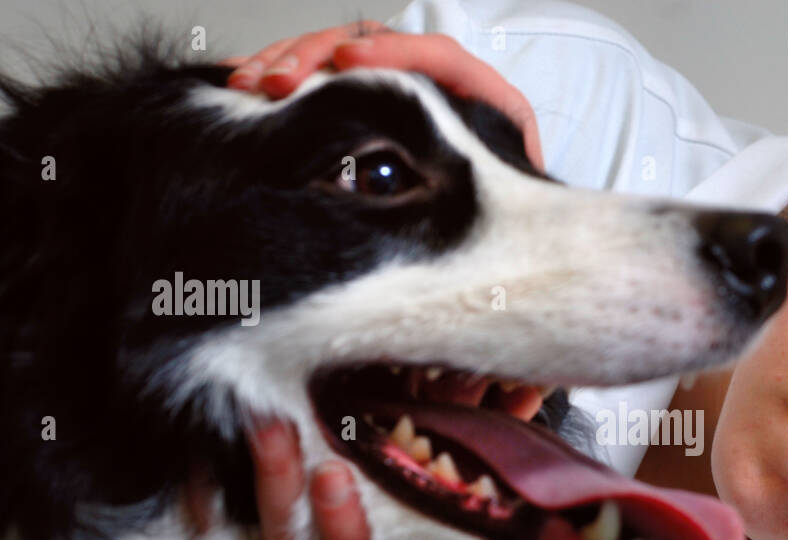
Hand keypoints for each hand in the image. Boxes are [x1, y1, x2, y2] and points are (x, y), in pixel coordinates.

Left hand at [183, 419, 437, 539]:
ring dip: (222, 499)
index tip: (332, 470)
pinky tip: (199, 474)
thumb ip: (388, 486)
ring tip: (219, 439)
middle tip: (270, 431)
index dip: (348, 526)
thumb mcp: (394, 519)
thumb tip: (367, 422)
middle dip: (281, 491)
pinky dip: (194, 521)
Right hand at [224, 21, 543, 169]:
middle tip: (278, 82)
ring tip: (248, 85)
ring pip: (331, 54)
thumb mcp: (509, 178)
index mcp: (478, 90)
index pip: (434, 54)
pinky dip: (276, 76)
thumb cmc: (503, 198)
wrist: (503, 212)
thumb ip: (496, 169)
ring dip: (284, 65)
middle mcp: (429, 75)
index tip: (351, 61)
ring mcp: (388, 81)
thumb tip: (468, 172)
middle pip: (367, 42)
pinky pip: (312, 74)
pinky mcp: (358, 95)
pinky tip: (240, 80)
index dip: (390, 52)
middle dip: (315, 56)